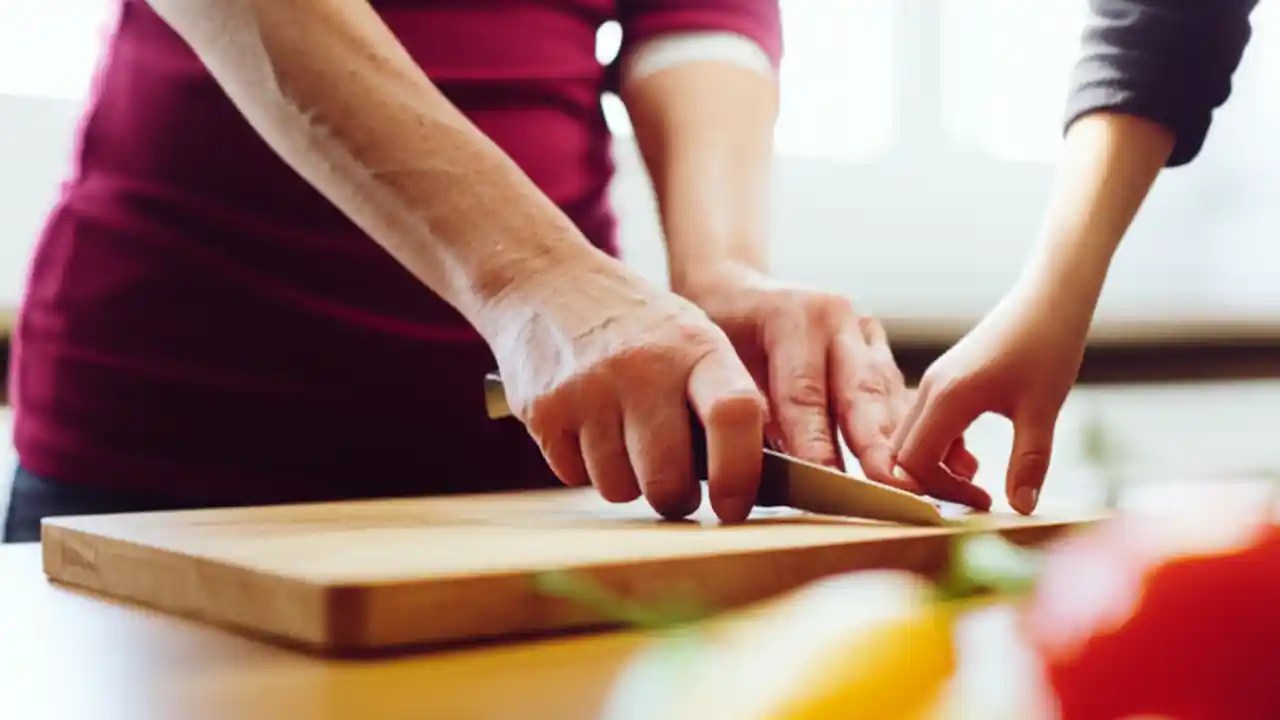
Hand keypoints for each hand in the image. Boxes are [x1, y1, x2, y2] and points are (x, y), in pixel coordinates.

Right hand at [480, 252, 766, 522]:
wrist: (546, 282)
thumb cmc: (637, 327)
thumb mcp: (692, 339)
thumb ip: (721, 399)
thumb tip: (752, 481)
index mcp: (696, 348)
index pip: (734, 414)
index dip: (740, 474)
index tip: (734, 506)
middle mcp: (642, 368)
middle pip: (668, 478)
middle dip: (675, 500)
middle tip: (676, 488)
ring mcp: (589, 389)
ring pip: (619, 489)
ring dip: (627, 483)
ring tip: (626, 443)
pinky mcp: (545, 410)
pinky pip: (574, 476)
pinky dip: (585, 467)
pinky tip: (588, 429)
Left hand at [677, 265, 980, 500]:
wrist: (735, 290)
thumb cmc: (717, 334)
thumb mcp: (715, 364)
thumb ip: (746, 413)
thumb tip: (761, 476)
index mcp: (794, 317)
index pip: (806, 394)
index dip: (818, 446)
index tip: (832, 488)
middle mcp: (839, 320)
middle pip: (863, 394)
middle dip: (880, 449)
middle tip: (895, 492)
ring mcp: (866, 333)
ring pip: (889, 396)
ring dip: (907, 445)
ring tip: (931, 488)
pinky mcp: (881, 351)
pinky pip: (902, 395)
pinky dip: (922, 432)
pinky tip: (953, 466)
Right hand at [892, 283, 1090, 514]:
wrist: (1052, 297)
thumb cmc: (1049, 345)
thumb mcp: (1043, 410)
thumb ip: (1029, 462)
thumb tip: (1020, 508)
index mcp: (947, 398)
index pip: (914, 463)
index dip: (938, 493)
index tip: (981, 503)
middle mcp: (931, 389)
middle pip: (904, 453)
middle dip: (933, 485)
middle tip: (977, 501)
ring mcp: (935, 383)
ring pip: (912, 439)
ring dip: (936, 467)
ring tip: (979, 483)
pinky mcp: (946, 380)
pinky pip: (926, 425)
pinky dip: (942, 449)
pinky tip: (973, 459)